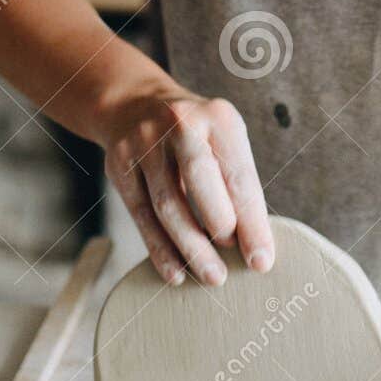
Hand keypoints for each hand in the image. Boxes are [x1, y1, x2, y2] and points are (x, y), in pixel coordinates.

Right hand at [97, 91, 272, 286]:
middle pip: (199, 182)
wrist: (136, 104)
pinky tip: (176, 273)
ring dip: (190, 248)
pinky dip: (159, 248)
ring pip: (167, 204)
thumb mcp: (223, 139)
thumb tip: (254, 244)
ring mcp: (144, 142)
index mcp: (218, 117)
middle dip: (219, 230)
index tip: (261, 260)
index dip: (252, 222)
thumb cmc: (196, 135)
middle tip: (232, 268)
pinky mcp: (119, 165)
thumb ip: (236, 183)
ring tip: (211, 276)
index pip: (238, 175)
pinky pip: (140, 215)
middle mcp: (180, 123)